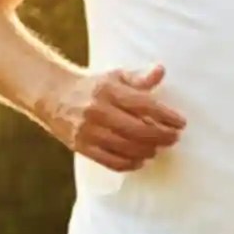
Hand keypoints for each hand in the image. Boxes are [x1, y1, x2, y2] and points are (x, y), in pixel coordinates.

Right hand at [44, 64, 186, 171]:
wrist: (53, 96)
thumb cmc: (92, 86)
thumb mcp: (114, 76)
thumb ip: (139, 78)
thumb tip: (161, 71)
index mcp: (109, 90)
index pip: (144, 105)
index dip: (166, 115)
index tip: (181, 123)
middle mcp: (98, 111)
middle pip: (137, 129)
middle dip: (161, 136)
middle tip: (174, 138)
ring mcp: (89, 131)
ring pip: (126, 147)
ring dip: (148, 150)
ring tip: (159, 148)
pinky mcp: (82, 147)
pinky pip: (110, 161)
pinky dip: (129, 163)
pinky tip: (141, 160)